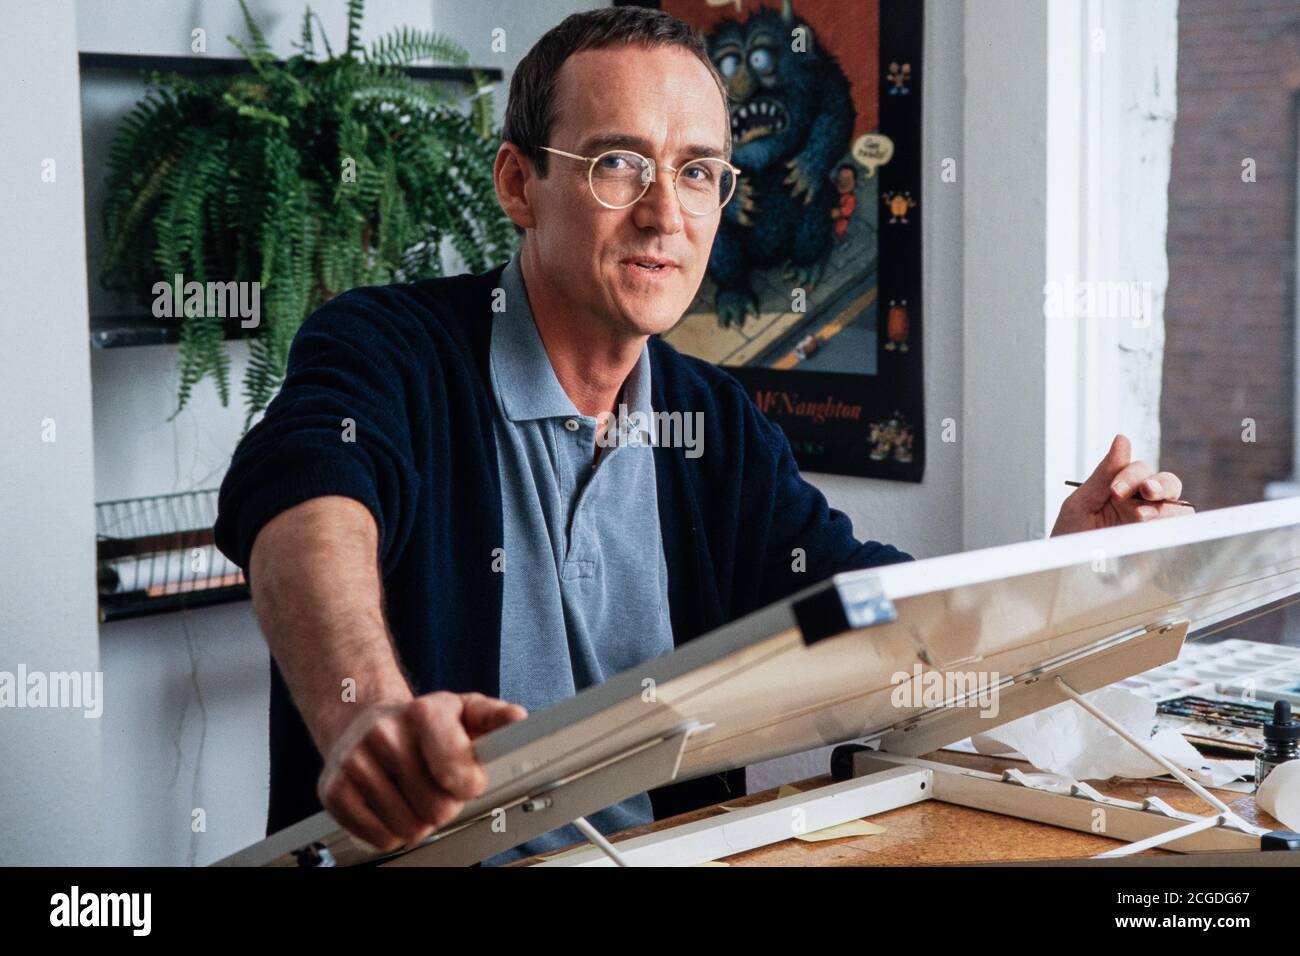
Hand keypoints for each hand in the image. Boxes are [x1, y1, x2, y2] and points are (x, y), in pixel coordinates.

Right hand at [316, 691, 527, 853]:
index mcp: (423, 712)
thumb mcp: (463, 710)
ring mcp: (355, 761)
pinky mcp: (333, 789)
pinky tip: (390, 808)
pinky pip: (377, 837)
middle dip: (444, 807)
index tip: (467, 781)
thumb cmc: (421, 724)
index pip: (457, 771)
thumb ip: (494, 716)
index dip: (469, 785)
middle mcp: (384, 733)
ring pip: (407, 828)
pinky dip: (390, 833)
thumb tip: (517, 718)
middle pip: (435, 808)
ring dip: (417, 822)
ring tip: (413, 798)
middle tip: (438, 791)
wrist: (363, 721)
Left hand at [1050, 433, 1194, 535]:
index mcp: (1122, 489)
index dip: (1130, 475)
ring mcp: (1154, 524)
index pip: (1139, 470)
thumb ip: (1103, 474)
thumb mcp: (1081, 503)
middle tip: (1145, 491)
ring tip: (1142, 515)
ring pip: (1179, 504)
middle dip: (1159, 484)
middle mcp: (1142, 503)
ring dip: (1166, 505)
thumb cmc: (1071, 536)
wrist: (1067, 572)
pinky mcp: (1161, 543)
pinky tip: (1153, 527)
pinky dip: (1173, 524)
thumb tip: (1122, 439)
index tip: (1115, 491)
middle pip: (1166, 482)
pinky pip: (1181, 529)